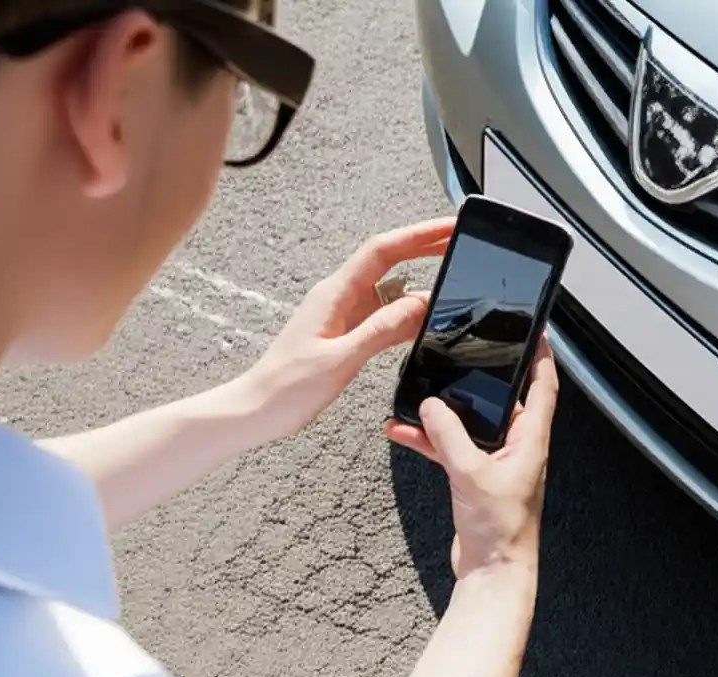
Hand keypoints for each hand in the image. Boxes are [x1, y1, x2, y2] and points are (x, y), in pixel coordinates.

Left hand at [237, 218, 454, 441]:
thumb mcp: (340, 359)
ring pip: (389, 289)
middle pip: (388, 261)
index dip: (418, 235)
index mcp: (335, 294)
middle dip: (424, 247)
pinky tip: (426, 321)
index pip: (382, 251)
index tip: (447, 227)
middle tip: (459, 242)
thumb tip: (419, 304)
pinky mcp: (346, 333)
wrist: (258, 409)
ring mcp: (343, 314)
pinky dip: (407, 313)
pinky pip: (383, 315)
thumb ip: (382, 329)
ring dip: (420, 283)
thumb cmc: (288, 387)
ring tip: (452, 281)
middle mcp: (340, 297)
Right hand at [386, 339, 559, 578]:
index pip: (543, 388)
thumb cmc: (500, 529)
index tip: (536, 332)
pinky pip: (452, 448)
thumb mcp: (471, 473)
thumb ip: (449, 436)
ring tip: (418, 395)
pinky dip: (430, 440)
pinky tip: (403, 431)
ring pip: (469, 424)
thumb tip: (432, 405)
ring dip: (444, 413)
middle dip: (481, 379)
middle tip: (465, 352)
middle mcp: (517, 448)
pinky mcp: (475, 478)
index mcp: (531, 441)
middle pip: (502, 401)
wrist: (492, 573)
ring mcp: (496, 463)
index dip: (542, 358)